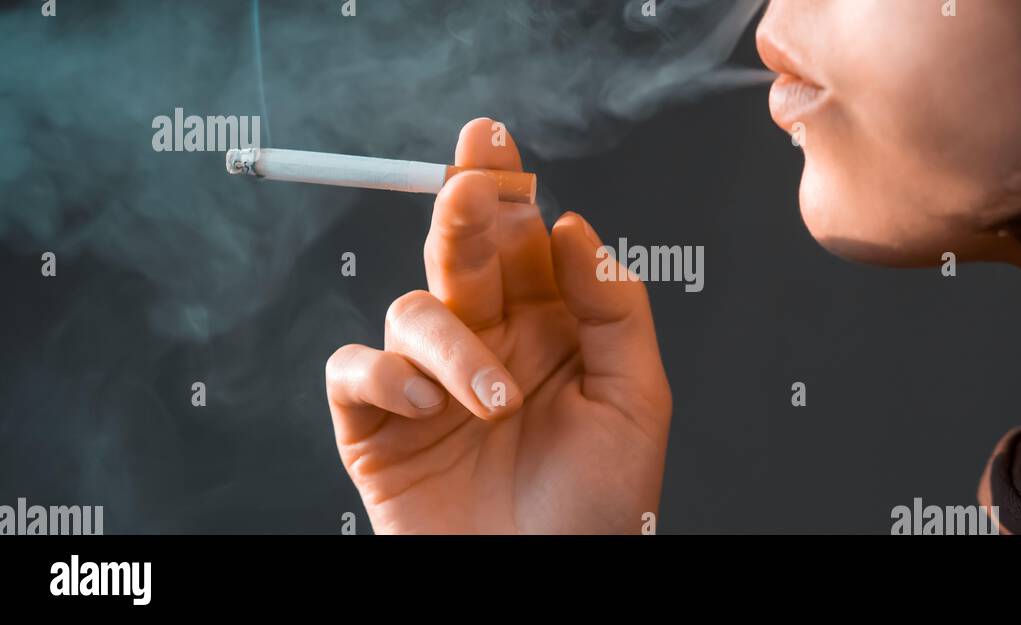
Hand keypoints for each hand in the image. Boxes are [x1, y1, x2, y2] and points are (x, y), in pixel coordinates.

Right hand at [325, 118, 671, 532]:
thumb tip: (571, 226)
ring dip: (452, 345)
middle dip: (462, 211)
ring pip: (413, 310)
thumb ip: (613, 310)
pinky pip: (355, 370)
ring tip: (494, 400)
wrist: (543, 588)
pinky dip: (385, 377)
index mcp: (549, 330)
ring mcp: (429, 384)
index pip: (521, 241)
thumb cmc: (600, 510)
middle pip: (460, 252)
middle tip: (472, 188)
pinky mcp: (379, 428)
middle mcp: (487, 345)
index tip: (494, 141)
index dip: (504, 188)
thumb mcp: (636, 403)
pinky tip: (428, 405)